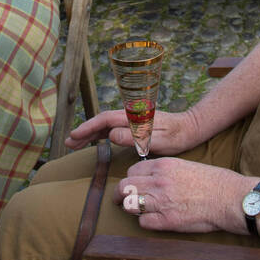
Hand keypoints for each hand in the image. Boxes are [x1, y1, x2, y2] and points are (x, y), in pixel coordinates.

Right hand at [64, 108, 200, 155]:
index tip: (75, 136)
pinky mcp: (135, 125)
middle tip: (68, 142)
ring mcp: (132, 119)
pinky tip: (94, 141)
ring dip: (90, 133)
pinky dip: (101, 135)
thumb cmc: (177, 137)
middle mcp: (130, 116)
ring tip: (75, 143)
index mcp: (134, 117)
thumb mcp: (157, 140)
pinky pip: (113, 128)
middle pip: (102, 121)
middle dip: (84, 131)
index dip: (88, 128)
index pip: (105, 120)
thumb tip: (110, 135)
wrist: (190, 128)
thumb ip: (134, 137)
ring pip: (106, 125)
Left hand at [118, 159, 252, 233]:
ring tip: (137, 211)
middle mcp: (159, 182)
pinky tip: (155, 220)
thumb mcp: (185, 166)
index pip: (132, 171)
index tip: (133, 185)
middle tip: (120, 200)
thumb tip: (150, 178)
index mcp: (163, 166)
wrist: (230, 198)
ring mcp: (162, 202)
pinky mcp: (167, 221)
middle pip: (124, 187)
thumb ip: (165, 171)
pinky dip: (146, 222)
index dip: (130, 179)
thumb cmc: (213, 182)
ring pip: (129, 204)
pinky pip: (143, 223)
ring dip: (131, 208)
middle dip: (120, 194)